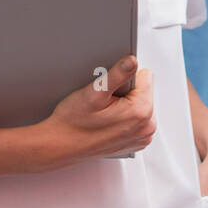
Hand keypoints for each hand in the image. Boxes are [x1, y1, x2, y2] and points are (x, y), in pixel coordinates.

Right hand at [37, 54, 156, 167]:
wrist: (60, 146)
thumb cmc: (73, 123)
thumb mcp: (93, 94)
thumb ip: (117, 74)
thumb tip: (132, 61)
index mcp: (142, 112)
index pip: (146, 76)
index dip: (125, 78)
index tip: (110, 90)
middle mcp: (147, 127)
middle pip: (144, 91)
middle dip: (125, 92)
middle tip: (104, 103)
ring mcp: (142, 136)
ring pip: (140, 104)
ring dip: (125, 105)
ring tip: (104, 113)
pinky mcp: (136, 141)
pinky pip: (136, 119)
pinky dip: (124, 117)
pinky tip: (107, 121)